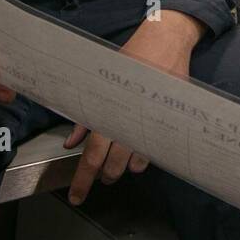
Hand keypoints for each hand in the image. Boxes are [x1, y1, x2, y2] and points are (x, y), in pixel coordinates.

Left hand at [62, 10, 204, 203]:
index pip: (92, 156)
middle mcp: (129, 122)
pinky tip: (140, 155)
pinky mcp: (168, 122)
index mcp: (109, 112)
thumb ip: (85, 117)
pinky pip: (155, 151)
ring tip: (121, 166)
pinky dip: (145, 158)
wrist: (165, 42)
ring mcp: (150, 123)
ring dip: (125, 168)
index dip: (82, 180)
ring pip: (135, 163)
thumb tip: (71, 142)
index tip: (76, 197)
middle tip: (103, 177)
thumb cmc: (130, 59)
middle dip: (106, 176)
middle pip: (114, 165)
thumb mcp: (100, 82)